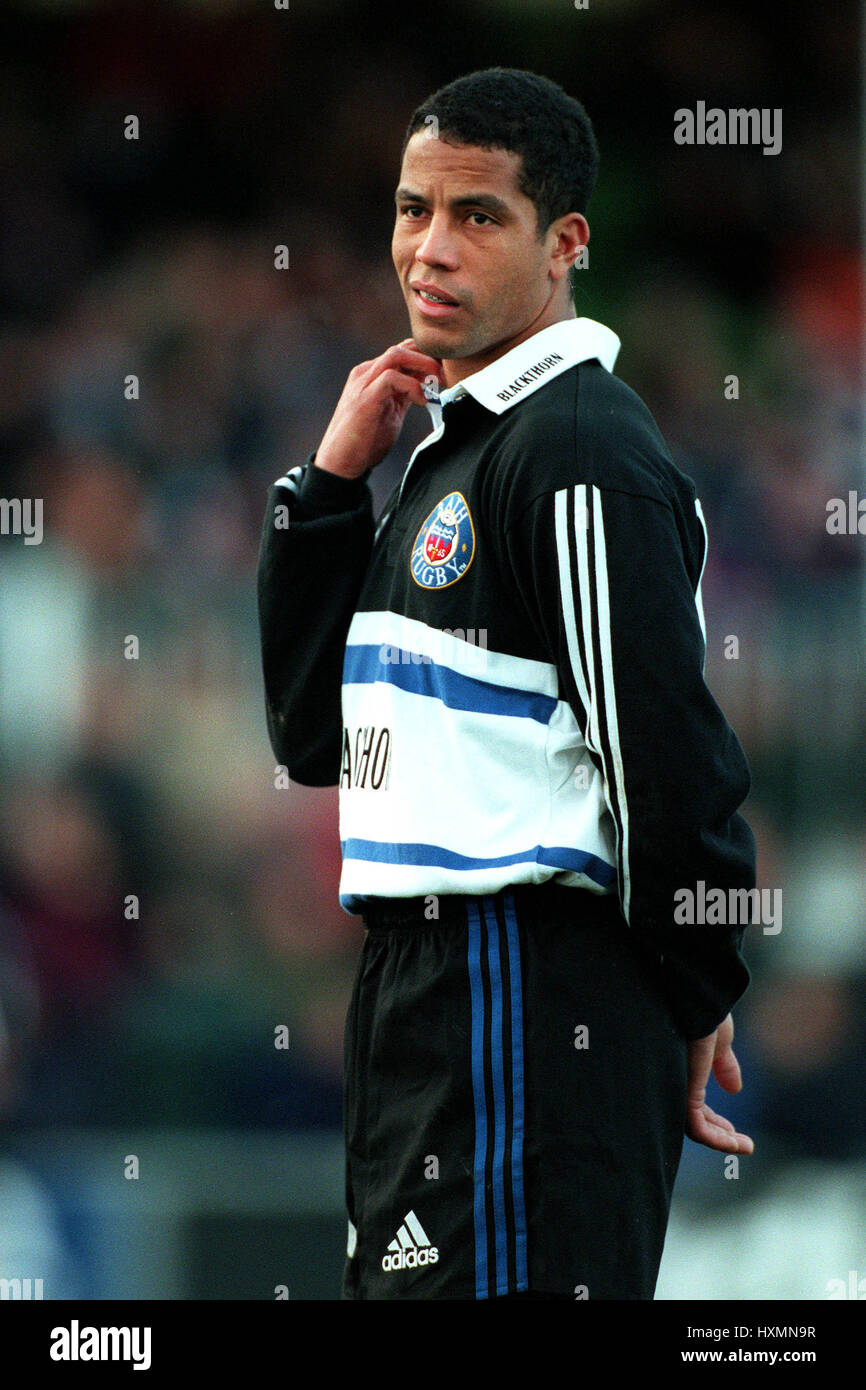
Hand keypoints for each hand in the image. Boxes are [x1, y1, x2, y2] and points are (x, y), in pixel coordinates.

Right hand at [314, 339, 441, 479]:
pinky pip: (391, 377)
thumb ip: (404, 396)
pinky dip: (412, 386)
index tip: (445, 374)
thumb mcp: (391, 412)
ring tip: (437, 383)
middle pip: (402, 347)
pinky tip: (421, 401)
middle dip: (429, 357)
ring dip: (422, 365)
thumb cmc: (364, 442)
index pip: (403, 351)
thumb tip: (427, 387)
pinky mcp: (364, 398)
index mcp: (372, 375)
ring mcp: (363, 383)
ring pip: (396, 354)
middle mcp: (366, 373)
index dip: (427, 358)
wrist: (339, 464)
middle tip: (447, 376)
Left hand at [685, 1012, 753, 1153]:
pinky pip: (694, 1125)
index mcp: (682, 1068)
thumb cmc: (706, 1010)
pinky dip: (714, 1139)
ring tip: (743, 1147)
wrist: (702, 995)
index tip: (734, 1131)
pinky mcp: (684, 1088)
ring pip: (692, 1126)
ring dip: (720, 1141)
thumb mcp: (719, 1042)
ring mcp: (676, 1084)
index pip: (693, 1103)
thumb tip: (734, 1089)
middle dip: (718, 1133)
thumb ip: (724, 1066)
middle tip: (742, 1144)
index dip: (714, 1120)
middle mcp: (674, 1077)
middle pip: (692, 1116)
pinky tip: (734, 1143)